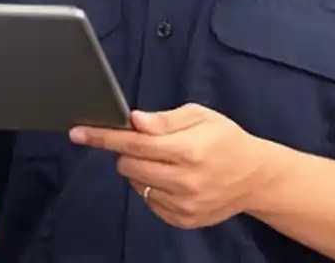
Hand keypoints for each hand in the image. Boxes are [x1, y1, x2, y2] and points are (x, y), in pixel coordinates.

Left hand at [70, 103, 275, 229]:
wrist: (255, 177)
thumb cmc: (225, 139)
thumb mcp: (200, 116)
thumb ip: (165, 120)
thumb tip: (134, 121)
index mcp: (188, 150)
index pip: (134, 142)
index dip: (103, 136)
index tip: (78, 132)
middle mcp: (185, 180)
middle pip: (129, 165)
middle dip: (127, 151)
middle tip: (145, 143)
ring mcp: (184, 204)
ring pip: (136, 184)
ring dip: (140, 169)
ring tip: (165, 161)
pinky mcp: (184, 220)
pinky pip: (149, 202)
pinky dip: (151, 188)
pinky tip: (172, 179)